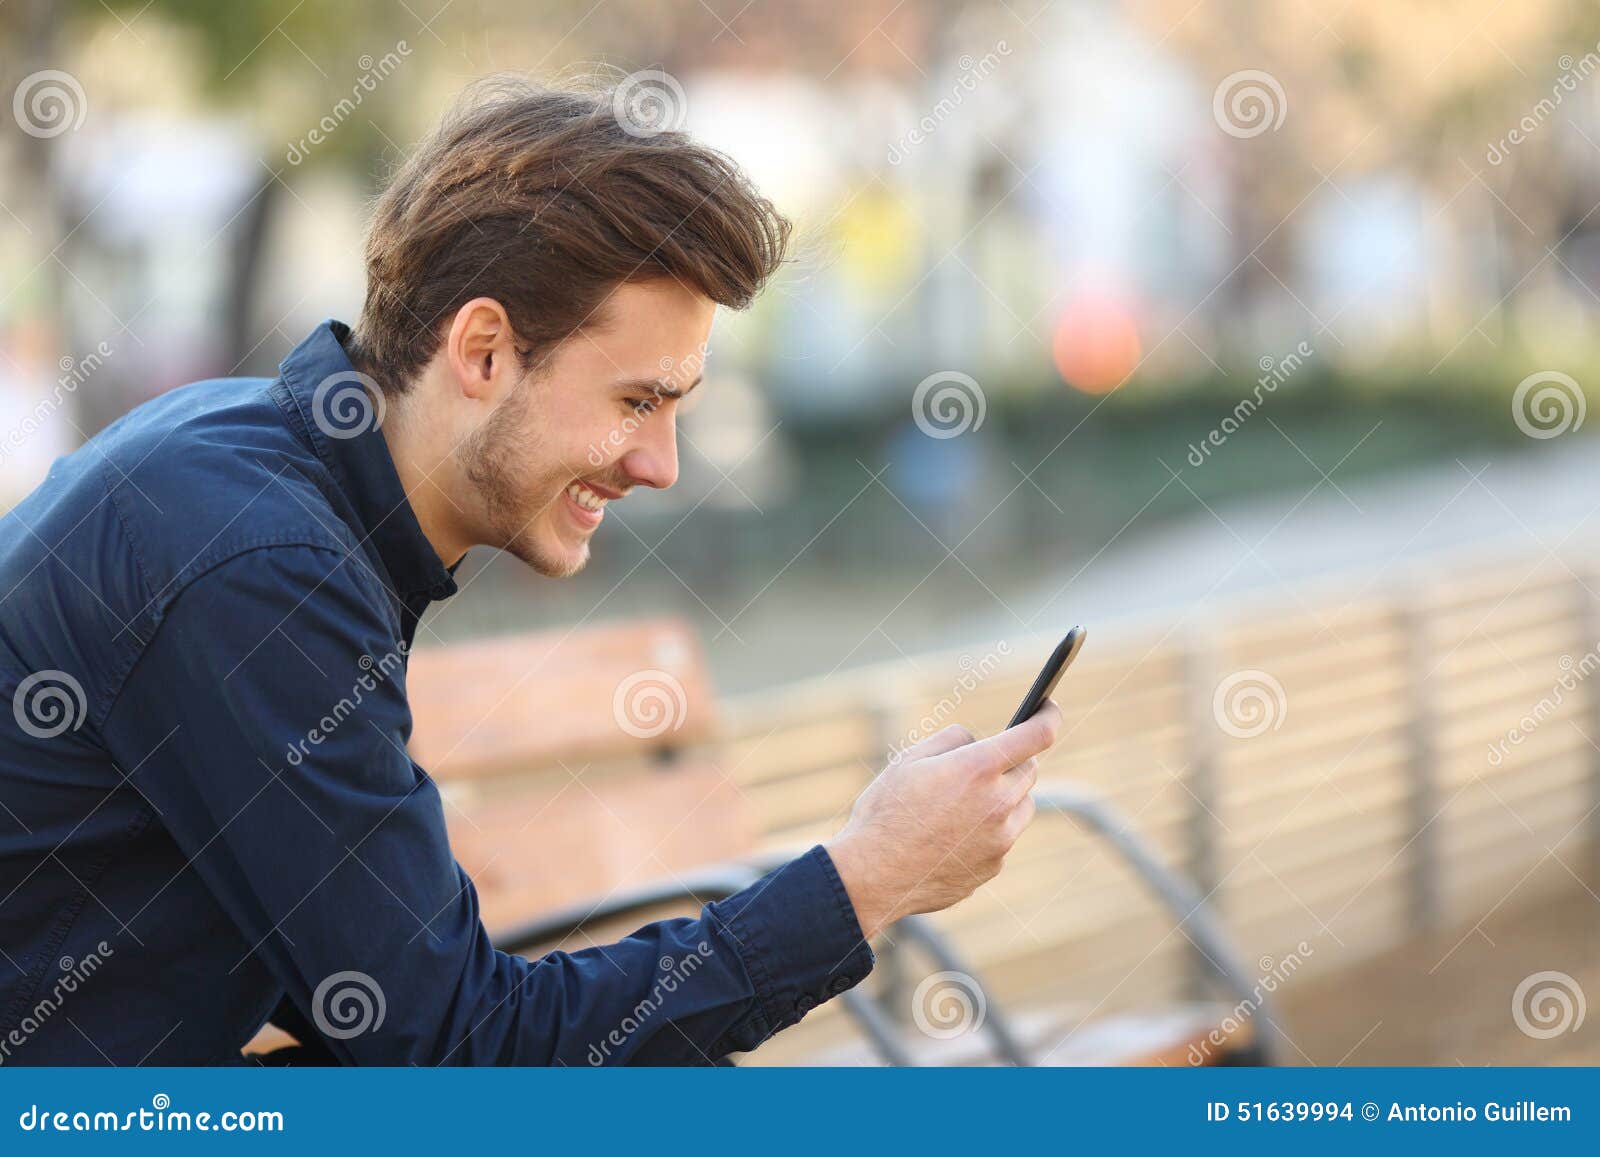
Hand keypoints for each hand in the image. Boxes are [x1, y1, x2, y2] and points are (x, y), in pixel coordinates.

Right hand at [825, 699, 1062, 938]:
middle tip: (981, 766)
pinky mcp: (993, 867)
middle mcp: (998, 804)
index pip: (1037, 735)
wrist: (871, 877)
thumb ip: (953, 739)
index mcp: (978, 769)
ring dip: (1004, 798)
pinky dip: (987, 831)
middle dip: (1011, 762)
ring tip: (960, 805)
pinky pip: (1003, 838)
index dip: (1048, 715)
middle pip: (1029, 771)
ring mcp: (1000, 840)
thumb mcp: (909, 759)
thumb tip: (978, 742)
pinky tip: (950, 837)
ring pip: (1021, 807)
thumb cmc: (885, 812)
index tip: (1048, 707)